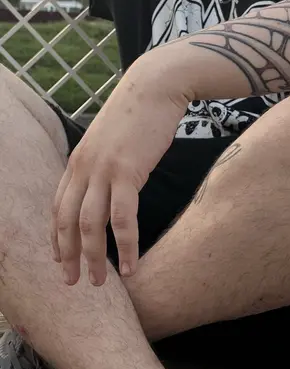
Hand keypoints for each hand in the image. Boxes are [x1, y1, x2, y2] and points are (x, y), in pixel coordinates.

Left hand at [52, 52, 188, 286]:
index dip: (56, 237)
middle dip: (67, 256)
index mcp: (78, 160)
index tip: (60, 259)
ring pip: (89, 225)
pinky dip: (126, 246)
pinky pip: (123, 218)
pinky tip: (132, 265)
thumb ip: (104, 163)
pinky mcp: (127, 172)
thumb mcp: (111, 139)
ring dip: (93, 258)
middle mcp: (83, 168)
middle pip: (66, 221)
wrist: (154, 86)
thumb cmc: (138, 112)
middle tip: (72, 282)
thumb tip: (112, 185)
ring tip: (98, 283)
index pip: (58, 206)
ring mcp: (103, 170)